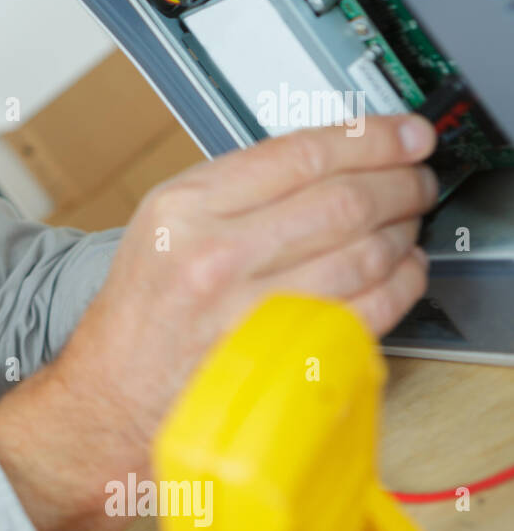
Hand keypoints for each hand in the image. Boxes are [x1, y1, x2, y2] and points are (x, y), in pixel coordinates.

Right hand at [0, 113, 438, 530]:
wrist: (112, 396)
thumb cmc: (140, 315)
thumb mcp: (163, 227)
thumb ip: (236, 189)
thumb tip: (331, 159)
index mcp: (183, 208)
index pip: (301, 154)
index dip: (372, 138)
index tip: (405, 134)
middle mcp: (214, 255)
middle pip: (343, 200)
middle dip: (400, 183)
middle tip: (418, 179)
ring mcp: (250, 310)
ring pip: (364, 252)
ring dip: (403, 232)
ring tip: (407, 223)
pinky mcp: (281, 358)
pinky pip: (369, 310)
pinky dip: (401, 285)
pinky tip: (401, 271)